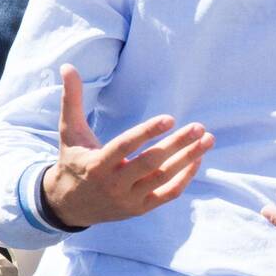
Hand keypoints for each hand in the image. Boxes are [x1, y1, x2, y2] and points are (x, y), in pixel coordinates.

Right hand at [42, 64, 213, 227]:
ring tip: (208, 139)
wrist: (70, 206)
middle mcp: (113, 184)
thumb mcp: (69, 132)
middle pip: (150, 163)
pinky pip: (168, 194)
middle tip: (199, 127)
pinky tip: (197, 158)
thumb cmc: (73, 160)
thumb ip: (71, 100)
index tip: (170, 118)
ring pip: (163, 178)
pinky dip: (185, 177)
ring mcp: (129, 199)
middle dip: (177, 145)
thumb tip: (67, 66)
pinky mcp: (141, 208)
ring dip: (188, 158)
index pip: (124, 147)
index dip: (146, 133)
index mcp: (96, 164)